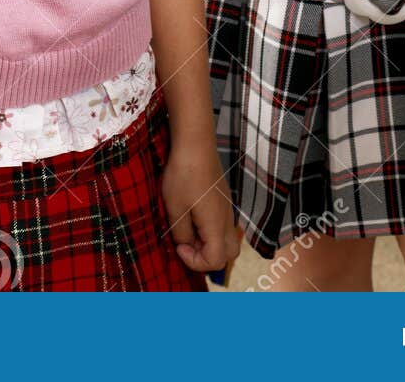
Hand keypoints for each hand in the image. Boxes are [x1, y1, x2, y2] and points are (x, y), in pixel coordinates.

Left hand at [161, 142, 240, 273]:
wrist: (195, 143)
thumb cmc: (183, 175)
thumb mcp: (175, 208)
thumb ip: (182, 233)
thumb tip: (187, 244)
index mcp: (217, 225)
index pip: (216, 260)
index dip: (195, 261)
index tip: (178, 245)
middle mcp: (227, 218)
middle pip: (230, 253)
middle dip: (208, 257)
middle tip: (187, 243)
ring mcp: (227, 207)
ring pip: (228, 238)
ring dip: (209, 242)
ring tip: (188, 229)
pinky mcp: (223, 197)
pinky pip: (223, 223)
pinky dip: (211, 229)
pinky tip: (193, 214)